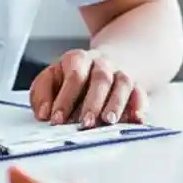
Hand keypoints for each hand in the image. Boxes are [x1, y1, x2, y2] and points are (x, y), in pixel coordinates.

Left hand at [28, 49, 146, 127]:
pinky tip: (136, 119)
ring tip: (108, 122)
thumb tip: (43, 113)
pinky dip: (140, 106)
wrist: (107, 61)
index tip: (56, 120)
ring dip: (116, 103)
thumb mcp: (52, 78)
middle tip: (84, 123)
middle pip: (100, 79)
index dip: (65, 98)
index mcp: (78, 59)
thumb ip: (42, 94)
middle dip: (92, 102)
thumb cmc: (74, 76)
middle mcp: (102, 64)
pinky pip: (140, 94)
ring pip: (122, 84)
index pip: (73, 76)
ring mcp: (120, 74)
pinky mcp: (136, 86)